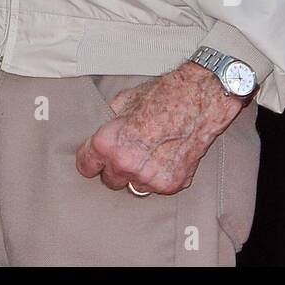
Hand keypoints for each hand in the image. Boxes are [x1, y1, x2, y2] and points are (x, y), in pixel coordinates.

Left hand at [74, 62, 246, 195]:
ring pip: (133, 187)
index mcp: (108, 144)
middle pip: (110, 181)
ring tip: (149, 153)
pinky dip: (159, 176)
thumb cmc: (163, 97)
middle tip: (127, 152)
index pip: (85, 166)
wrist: (198, 100)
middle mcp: (126, 165)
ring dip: (137, 176)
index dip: (90, 160)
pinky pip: (156, 188)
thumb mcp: (124, 102)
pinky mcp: (171, 185)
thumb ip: (109, 124)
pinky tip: (165, 156)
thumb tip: (101, 132)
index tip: (94, 160)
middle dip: (115, 169)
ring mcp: (149, 178)